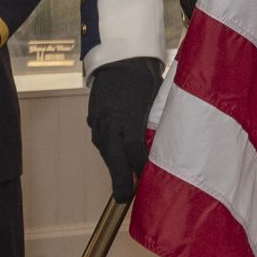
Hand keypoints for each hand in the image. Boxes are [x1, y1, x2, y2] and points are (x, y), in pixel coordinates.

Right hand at [87, 57, 165, 200]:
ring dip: (115, 165)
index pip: (134, 151)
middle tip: (125, 198)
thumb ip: (156, 126)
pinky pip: (101, 139)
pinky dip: (109, 150)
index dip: (141, 167)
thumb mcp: (156, 101)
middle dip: (121, 180)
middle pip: (114, 158)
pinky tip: (117, 158)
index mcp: (128, 117)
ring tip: (124, 184)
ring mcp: (98, 120)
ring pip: (106, 150)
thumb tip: (163, 150)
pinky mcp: (93, 118)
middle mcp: (110, 122)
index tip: (146, 181)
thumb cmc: (146, 79)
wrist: (120, 57)